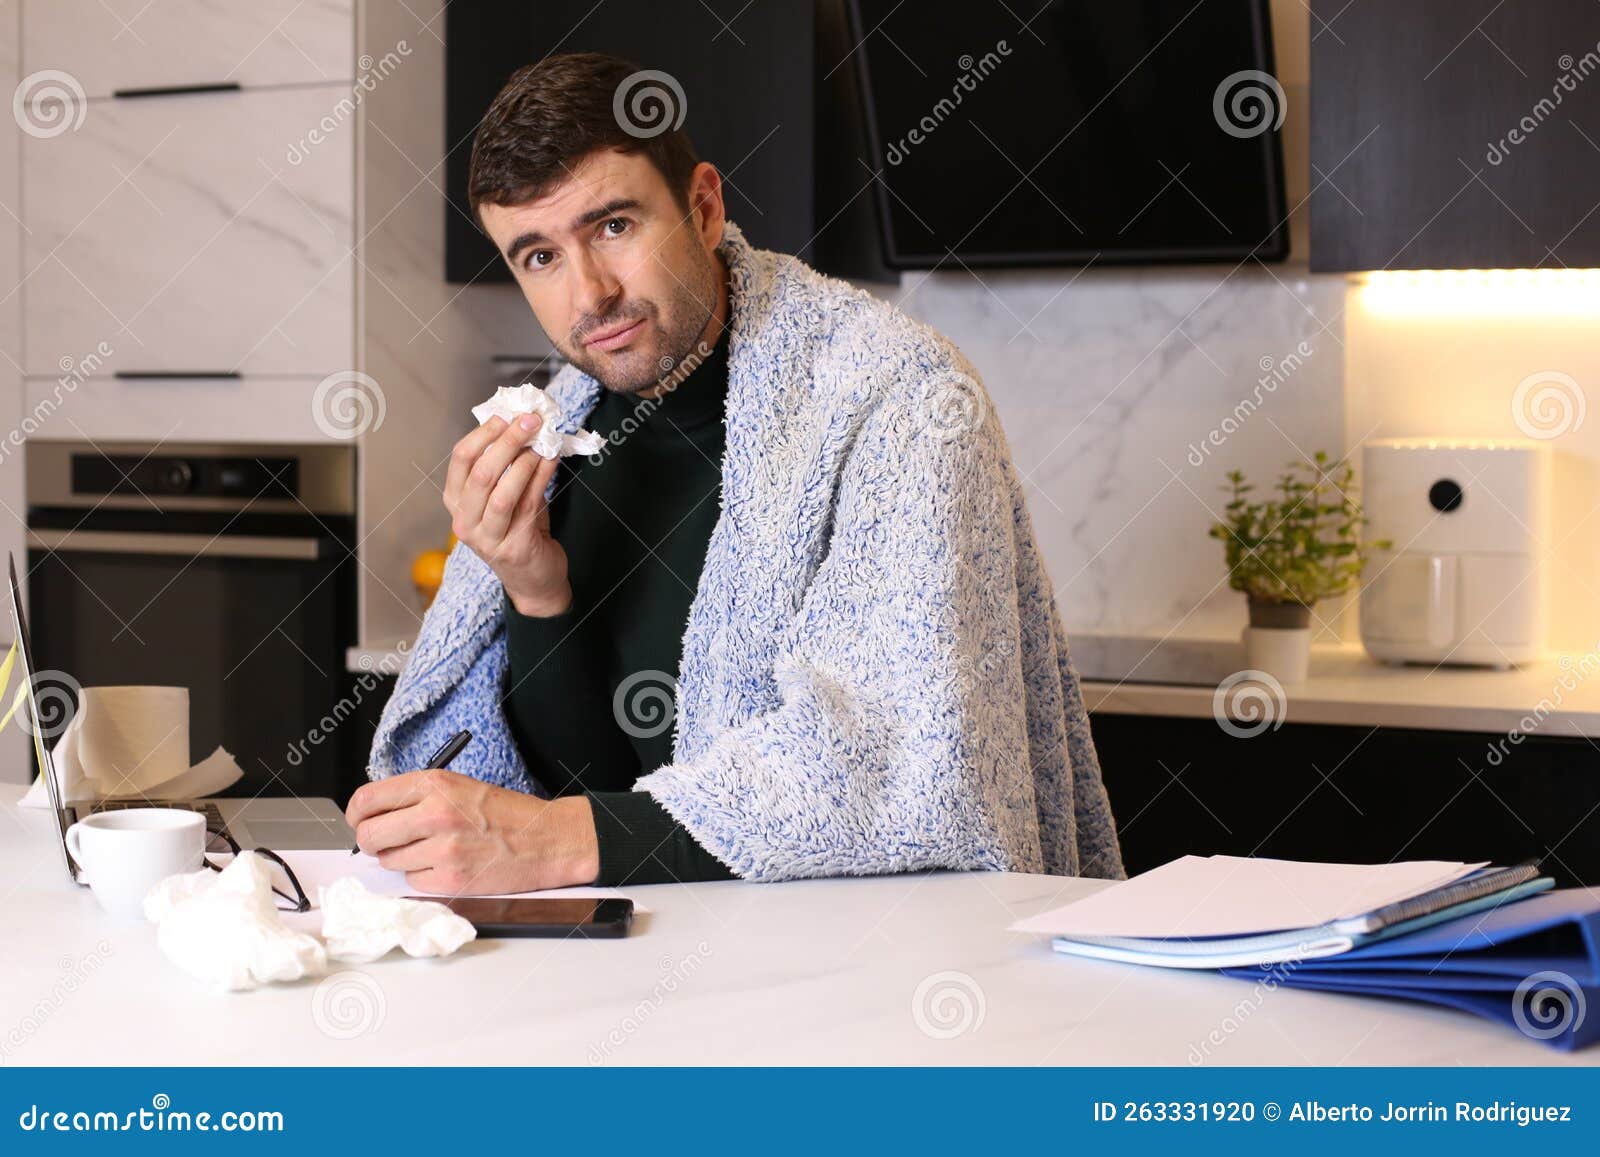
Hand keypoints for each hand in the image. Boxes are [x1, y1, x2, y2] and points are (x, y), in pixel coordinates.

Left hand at [345, 769, 599, 893]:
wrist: (545, 839)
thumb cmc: (504, 813)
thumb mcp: (459, 786)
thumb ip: (417, 796)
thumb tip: (375, 814)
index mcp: (434, 784)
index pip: (367, 800)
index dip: (357, 815)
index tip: (360, 821)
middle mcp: (434, 814)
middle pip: (369, 836)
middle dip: (372, 843)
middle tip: (388, 842)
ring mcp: (442, 849)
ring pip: (389, 862)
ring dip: (402, 860)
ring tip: (431, 851)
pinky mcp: (450, 879)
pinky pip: (413, 882)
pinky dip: (423, 876)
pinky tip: (446, 864)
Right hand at [444, 415, 571, 615]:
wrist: (533, 579)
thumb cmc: (517, 531)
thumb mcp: (503, 496)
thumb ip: (506, 466)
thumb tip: (522, 424)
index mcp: (456, 502)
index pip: (460, 459)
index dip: (484, 433)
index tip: (506, 415)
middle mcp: (465, 521)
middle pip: (481, 472)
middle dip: (507, 441)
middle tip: (530, 421)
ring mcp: (488, 538)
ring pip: (502, 491)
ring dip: (525, 460)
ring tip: (543, 442)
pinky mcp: (514, 547)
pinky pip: (528, 504)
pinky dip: (542, 476)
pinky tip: (551, 460)